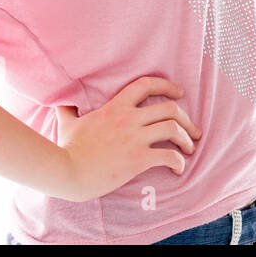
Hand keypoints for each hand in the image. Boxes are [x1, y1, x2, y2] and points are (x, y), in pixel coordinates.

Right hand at [54, 76, 201, 202]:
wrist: (66, 172)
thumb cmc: (66, 148)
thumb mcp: (67, 122)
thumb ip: (68, 109)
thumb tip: (61, 101)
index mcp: (115, 107)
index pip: (146, 85)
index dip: (167, 86)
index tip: (179, 94)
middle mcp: (128, 119)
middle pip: (170, 109)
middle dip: (187, 119)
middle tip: (194, 131)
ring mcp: (134, 139)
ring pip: (173, 129)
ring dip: (187, 139)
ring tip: (190, 148)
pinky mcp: (137, 160)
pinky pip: (168, 156)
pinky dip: (179, 162)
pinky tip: (179, 168)